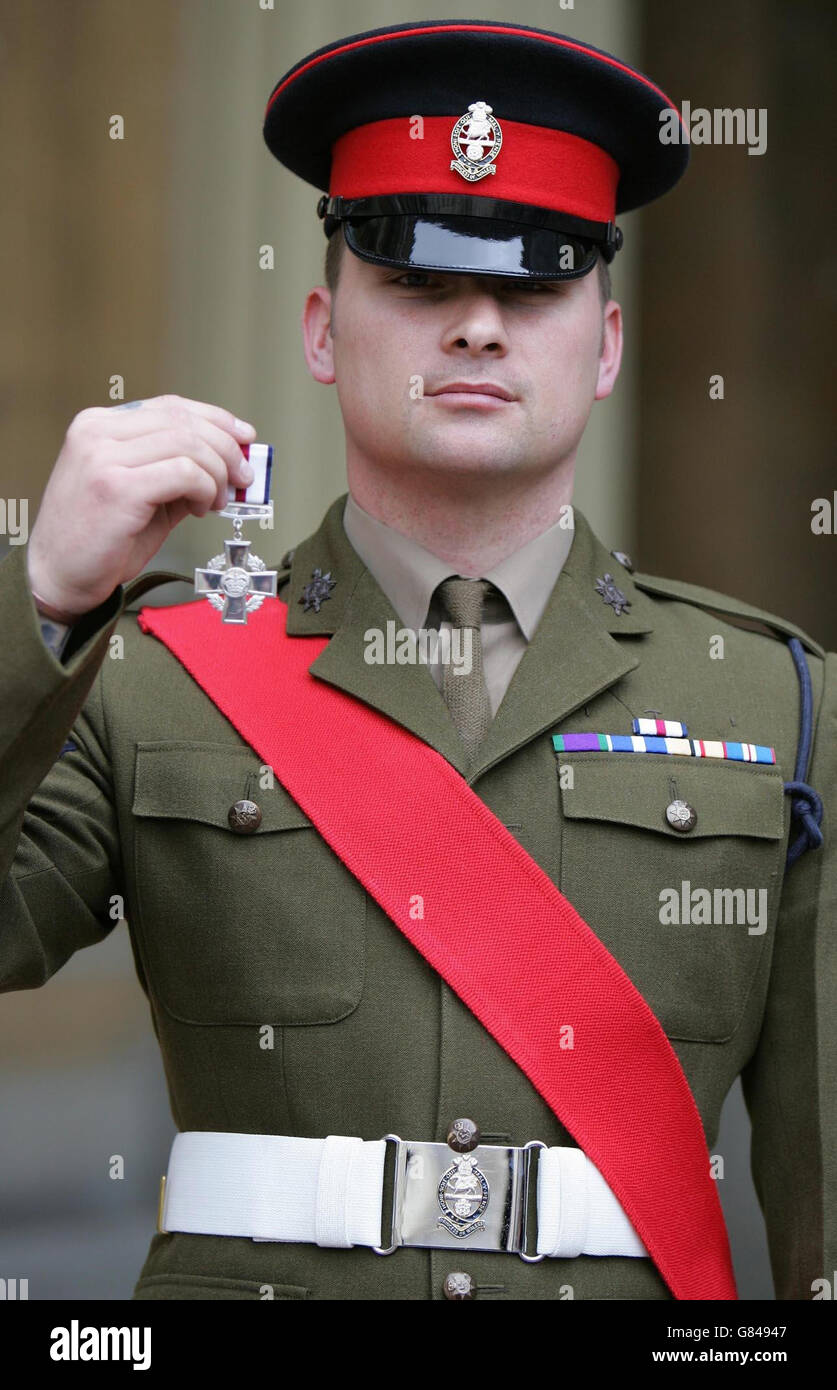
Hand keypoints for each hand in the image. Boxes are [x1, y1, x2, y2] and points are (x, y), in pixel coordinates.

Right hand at [25, 395, 257, 619]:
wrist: (60, 575)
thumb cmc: (99, 538)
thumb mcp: (142, 491)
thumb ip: (176, 470)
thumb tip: (229, 461)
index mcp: (99, 425)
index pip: (170, 406)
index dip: (215, 419)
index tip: (243, 437)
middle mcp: (97, 432)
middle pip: (183, 420)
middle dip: (225, 448)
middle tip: (242, 477)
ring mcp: (103, 457)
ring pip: (188, 444)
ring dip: (216, 474)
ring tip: (214, 501)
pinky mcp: (118, 487)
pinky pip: (184, 472)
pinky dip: (204, 489)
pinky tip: (199, 509)